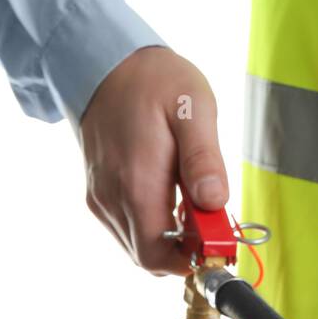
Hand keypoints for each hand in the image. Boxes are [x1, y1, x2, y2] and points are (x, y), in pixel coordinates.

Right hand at [78, 46, 228, 274]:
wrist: (103, 59)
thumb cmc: (152, 81)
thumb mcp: (192, 109)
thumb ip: (203, 159)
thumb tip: (215, 202)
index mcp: (136, 184)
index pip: (159, 255)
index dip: (192, 259)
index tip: (220, 240)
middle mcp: (111, 198)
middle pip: (149, 258)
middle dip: (185, 251)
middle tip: (211, 221)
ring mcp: (101, 197)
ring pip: (138, 246)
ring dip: (170, 239)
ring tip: (192, 202)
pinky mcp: (98, 193)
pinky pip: (128, 229)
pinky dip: (153, 226)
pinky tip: (171, 197)